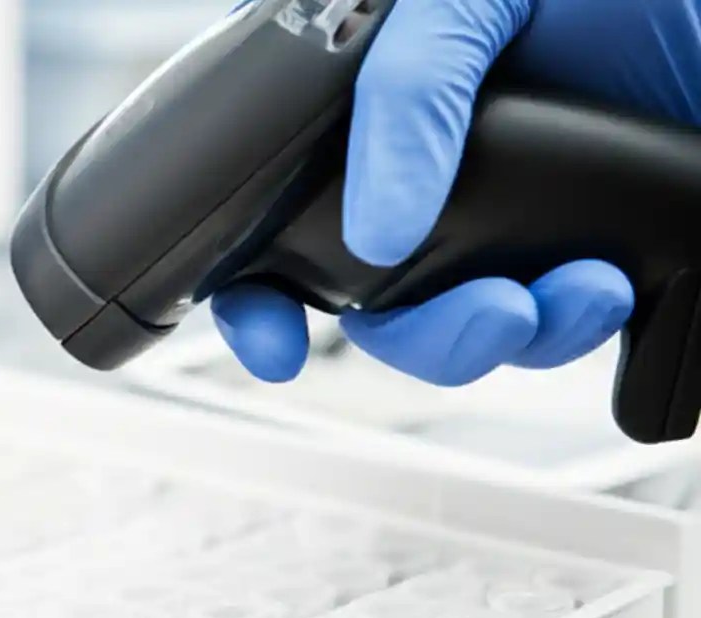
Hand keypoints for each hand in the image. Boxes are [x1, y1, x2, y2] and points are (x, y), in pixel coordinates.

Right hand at [213, 0, 699, 385]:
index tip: (278, 342)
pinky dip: (565, 328)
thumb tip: (377, 231)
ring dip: (500, 337)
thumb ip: (407, 91)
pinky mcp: (554, 253)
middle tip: (488, 314)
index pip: (270, 227)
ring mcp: (481, 222)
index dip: (256, 298)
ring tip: (574, 291)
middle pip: (365, 308)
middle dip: (418, 336)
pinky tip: (601, 284)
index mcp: (352, 122)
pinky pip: (536, 330)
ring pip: (449, 332)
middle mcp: (406, 181)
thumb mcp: (462, 1)